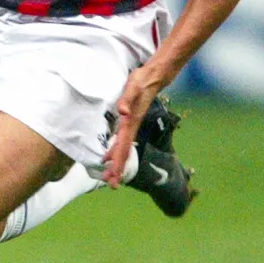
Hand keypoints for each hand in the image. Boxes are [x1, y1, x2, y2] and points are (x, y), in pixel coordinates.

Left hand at [101, 65, 168, 188]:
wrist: (153, 77)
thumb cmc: (141, 81)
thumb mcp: (132, 87)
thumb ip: (127, 99)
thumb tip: (123, 112)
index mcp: (130, 123)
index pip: (123, 147)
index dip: (118, 162)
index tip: (114, 176)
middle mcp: (131, 127)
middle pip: (123, 152)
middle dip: (117, 169)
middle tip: (111, 185)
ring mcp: (131, 125)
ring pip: (123, 148)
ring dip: (117, 163)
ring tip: (110, 176)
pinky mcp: (130, 121)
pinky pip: (122, 140)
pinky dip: (116, 151)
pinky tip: (109, 156)